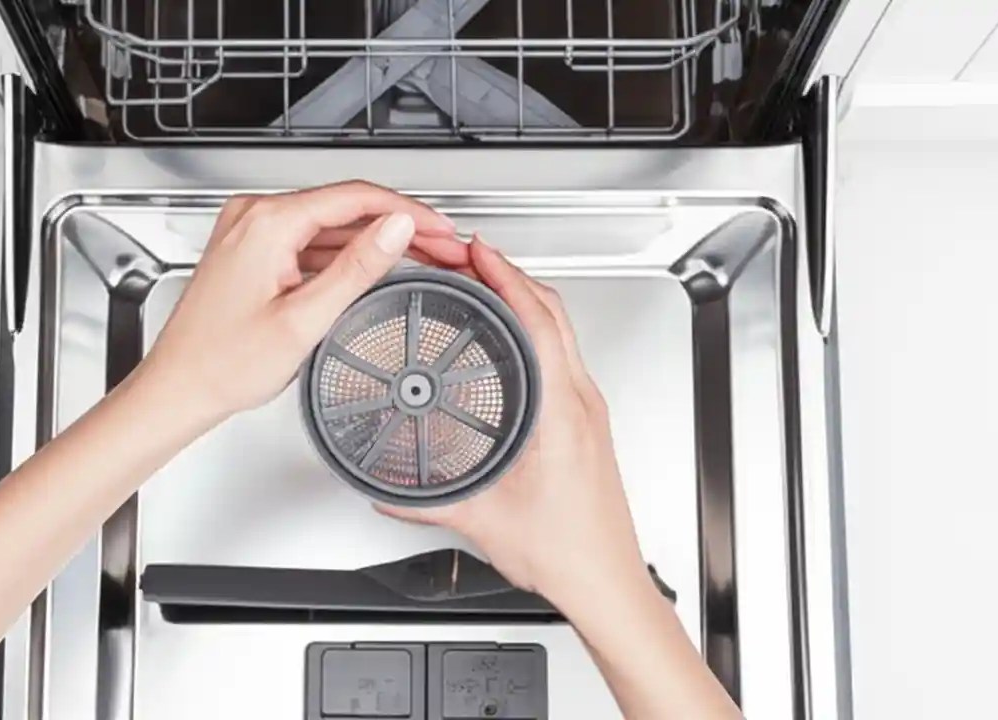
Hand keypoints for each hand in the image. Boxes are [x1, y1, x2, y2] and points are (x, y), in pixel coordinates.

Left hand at [135, 181, 464, 429]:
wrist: (178, 388)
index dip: (408, 211)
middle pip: (344, 207)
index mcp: (267, 222)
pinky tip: (369, 270)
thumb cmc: (222, 363)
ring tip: (418, 260)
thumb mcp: (304, 318)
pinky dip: (342, 255)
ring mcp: (249, 232)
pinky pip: (307, 241)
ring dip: (373, 241)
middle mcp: (254, 216)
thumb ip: (357, 268)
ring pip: (328, 225)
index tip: (441, 228)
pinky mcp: (249, 252)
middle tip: (441, 247)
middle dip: (397, 226)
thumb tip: (396, 228)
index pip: (356, 198)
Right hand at [382, 239, 655, 609]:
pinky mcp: (588, 423)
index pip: (539, 323)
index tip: (479, 254)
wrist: (608, 582)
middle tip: (472, 257)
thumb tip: (390, 488)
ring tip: (487, 284)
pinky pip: (564, 355)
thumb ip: (428, 503)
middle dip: (513, 275)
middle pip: (555, 314)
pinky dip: (536, 328)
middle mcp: (583, 404)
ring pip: (564, 331)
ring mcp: (590, 410)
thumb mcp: (483, 521)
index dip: (506, 279)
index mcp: (562, 414)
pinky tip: (511, 337)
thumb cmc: (569, 553)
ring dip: (527, 299)